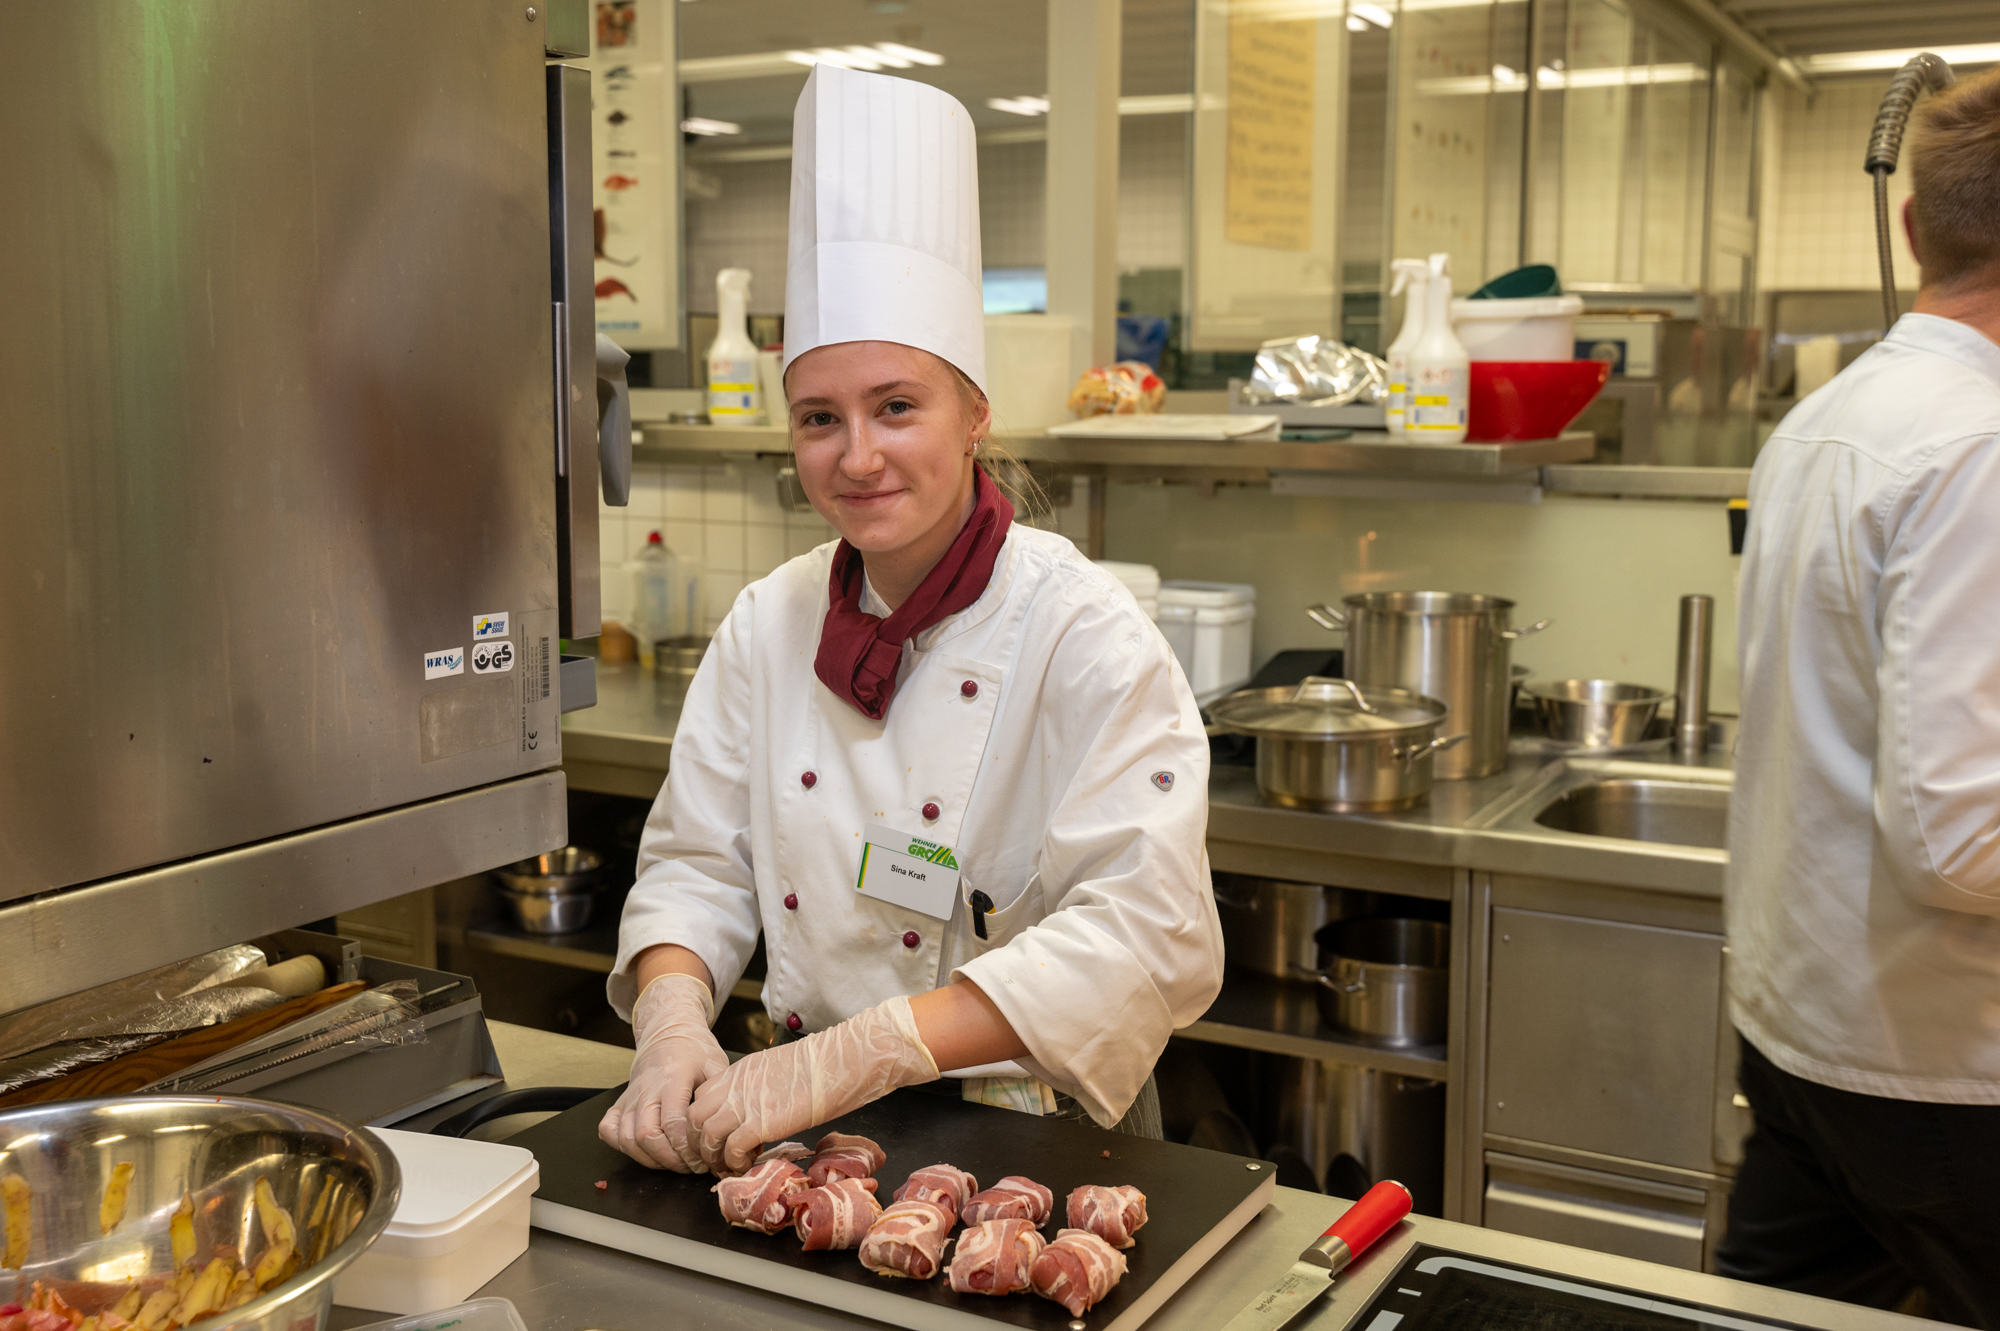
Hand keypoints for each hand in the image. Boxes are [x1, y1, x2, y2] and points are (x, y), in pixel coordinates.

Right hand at [599, 972, 728, 1171]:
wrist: (668, 1029)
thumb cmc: (695, 1050)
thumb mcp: (716, 1064)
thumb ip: (722, 1093)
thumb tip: (732, 1126)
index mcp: (673, 1078)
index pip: (672, 1122)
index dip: (686, 1148)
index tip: (703, 1159)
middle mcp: (647, 1088)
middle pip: (646, 1135)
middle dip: (669, 1159)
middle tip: (690, 1166)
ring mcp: (630, 1096)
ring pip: (627, 1138)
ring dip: (649, 1159)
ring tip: (673, 1162)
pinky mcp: (620, 1102)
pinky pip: (609, 1130)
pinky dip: (621, 1146)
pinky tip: (644, 1150)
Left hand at [687, 994, 938, 1174]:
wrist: (842, 1060)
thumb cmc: (823, 1065)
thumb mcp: (779, 1070)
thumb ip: (759, 1087)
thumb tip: (758, 1108)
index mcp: (740, 1071)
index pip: (700, 1097)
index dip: (704, 1122)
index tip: (717, 1138)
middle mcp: (735, 1085)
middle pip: (693, 1116)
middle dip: (700, 1141)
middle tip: (717, 1156)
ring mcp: (745, 1103)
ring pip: (705, 1134)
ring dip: (714, 1155)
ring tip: (731, 1164)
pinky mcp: (761, 1122)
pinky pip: (730, 1148)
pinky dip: (734, 1161)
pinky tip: (749, 1163)